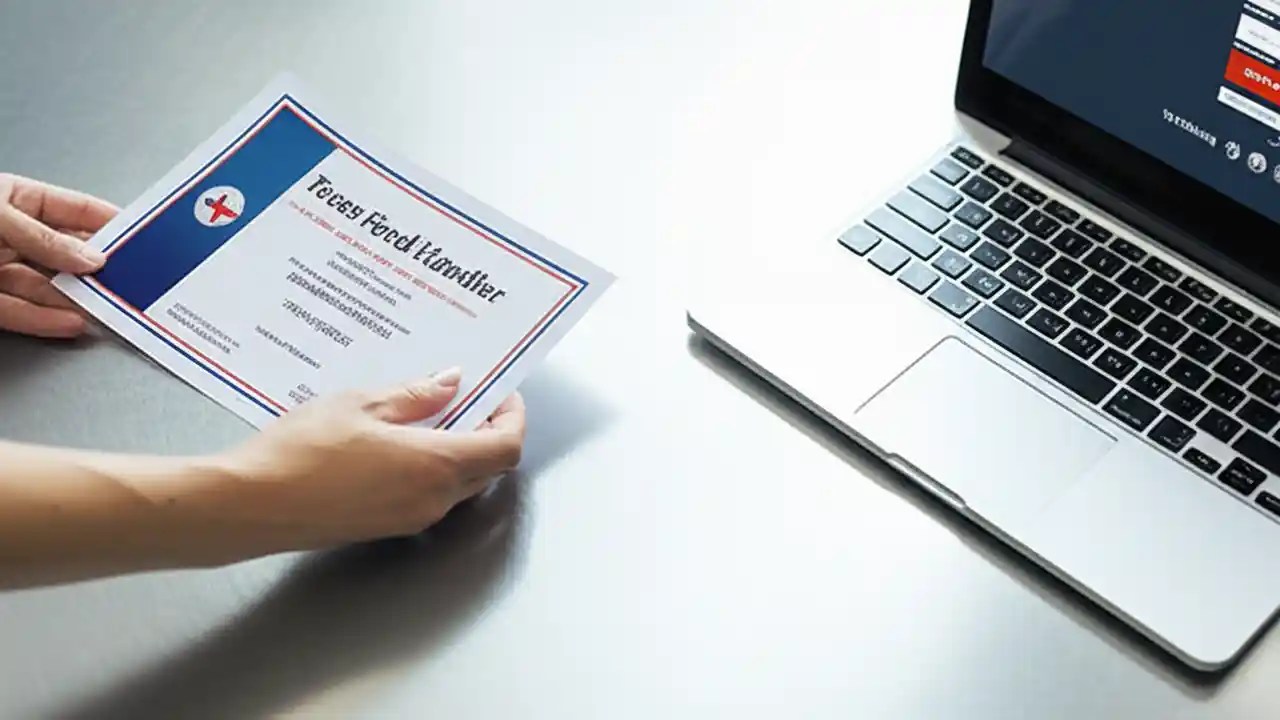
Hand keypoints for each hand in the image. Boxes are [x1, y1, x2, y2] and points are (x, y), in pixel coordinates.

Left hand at [0, 173, 115, 337]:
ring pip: (44, 287)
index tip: (139, 238)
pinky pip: (18, 311)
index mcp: (12, 198)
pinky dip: (43, 320)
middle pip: (63, 254)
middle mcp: (8, 233)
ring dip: (73, 300)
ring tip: (102, 309)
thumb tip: (89, 257)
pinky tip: (70, 323)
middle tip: (125, 280)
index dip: (108, 222)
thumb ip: (43, 238)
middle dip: (93, 270)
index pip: (73, 209)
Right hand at [211, 368, 525, 557]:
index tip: (501, 391)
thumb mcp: (361, 404)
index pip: (506, 446)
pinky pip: (430, 495)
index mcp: (436, 465)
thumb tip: (451, 382)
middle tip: (467, 394)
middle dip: (487, 429)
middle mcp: (433, 499)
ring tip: (429, 410)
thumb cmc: (301, 451)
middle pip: (488, 466)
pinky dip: (432, 466)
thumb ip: (415, 395)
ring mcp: (411, 518)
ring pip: (460, 483)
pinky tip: (400, 438)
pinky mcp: (388, 526)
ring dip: (458, 448)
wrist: (250, 505)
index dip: (512, 416)